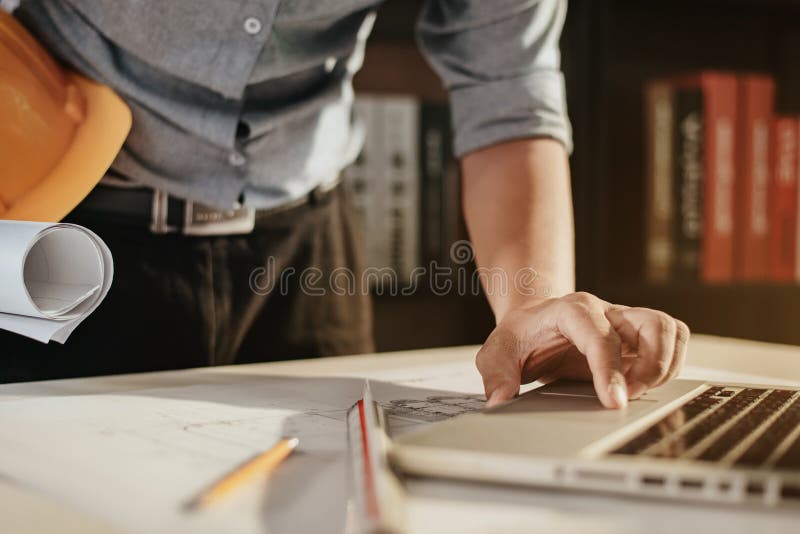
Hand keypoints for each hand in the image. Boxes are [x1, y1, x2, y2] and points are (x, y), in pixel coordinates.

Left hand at [476, 292, 689, 408]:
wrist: (532, 322)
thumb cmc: (519, 337)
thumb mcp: (495, 352)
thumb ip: (495, 373)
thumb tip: (500, 400)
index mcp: (571, 310)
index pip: (600, 335)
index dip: (610, 369)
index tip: (614, 402)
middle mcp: (605, 311)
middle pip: (651, 325)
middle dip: (649, 367)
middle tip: (627, 396)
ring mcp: (625, 321)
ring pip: (669, 329)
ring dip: (665, 365)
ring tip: (639, 390)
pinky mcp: (638, 335)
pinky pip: (674, 339)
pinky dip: (671, 364)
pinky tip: (647, 384)